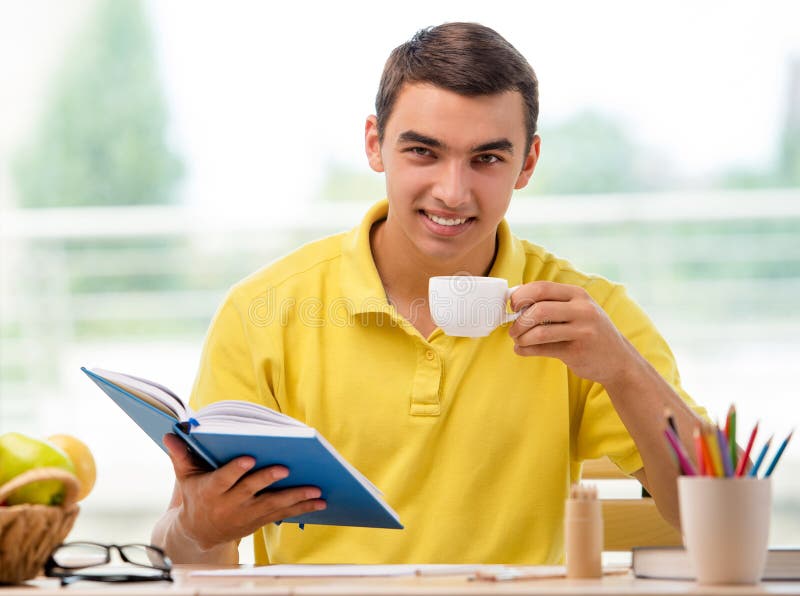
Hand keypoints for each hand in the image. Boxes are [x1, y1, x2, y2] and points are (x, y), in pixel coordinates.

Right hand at [163, 433, 325, 549]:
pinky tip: (320, 502)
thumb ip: (180, 455)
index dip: (235, 470)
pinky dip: (303, 509)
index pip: (224, 479)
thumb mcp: (185, 477)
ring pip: (273, 506)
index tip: (248, 459)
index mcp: (212, 490)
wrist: (200, 533)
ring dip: (296, 498)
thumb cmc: (196, 496)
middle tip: (285, 468)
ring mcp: (248, 515)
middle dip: (268, 480)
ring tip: (316, 489)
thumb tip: (169, 433)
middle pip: (251, 491)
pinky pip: (284, 515)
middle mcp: (231, 504)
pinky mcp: (260, 521)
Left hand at [508, 281, 637, 386]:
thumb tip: (515, 298)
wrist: (619, 360)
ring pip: (539, 332)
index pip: (542, 288)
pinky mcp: (577, 352)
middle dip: (519, 321)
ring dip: (521, 338)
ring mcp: (582, 331)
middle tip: (513, 329)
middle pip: (538, 309)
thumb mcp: (578, 309)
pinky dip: (525, 350)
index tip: (512, 306)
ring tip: (518, 341)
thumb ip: (552, 302)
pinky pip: (543, 349)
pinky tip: (521, 350)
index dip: (521, 296)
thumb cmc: (589, 331)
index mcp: (578, 294)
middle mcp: (582, 310)